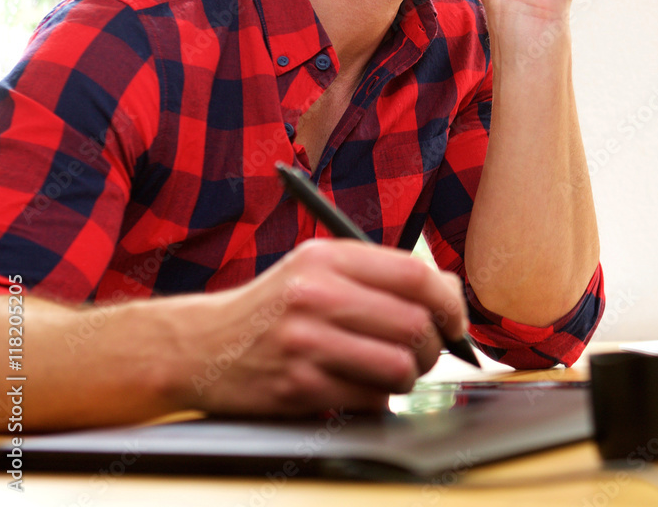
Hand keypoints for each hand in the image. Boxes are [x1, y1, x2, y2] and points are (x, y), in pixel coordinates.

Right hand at [174, 239, 467, 415]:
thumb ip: (378, 273)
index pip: (414, 274)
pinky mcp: (298, 387)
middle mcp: (316, 295)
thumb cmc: (275, 306)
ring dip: (408, 376)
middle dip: (433, 346)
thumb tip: (449, 292)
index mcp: (328, 257)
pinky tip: (359, 387)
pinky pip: (370, 399)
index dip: (448, 300)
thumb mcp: (318, 267)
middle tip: (426, 352)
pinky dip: (377, 399)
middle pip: (414, 323)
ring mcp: (306, 342)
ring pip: (399, 366)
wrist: (202, 345)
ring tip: (393, 371)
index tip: (455, 319)